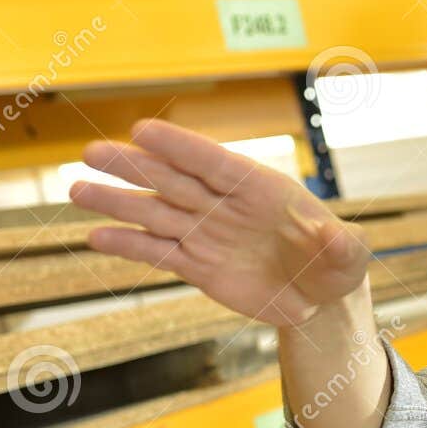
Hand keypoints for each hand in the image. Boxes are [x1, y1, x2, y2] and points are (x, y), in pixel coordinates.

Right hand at [70, 119, 370, 328]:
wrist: (318, 298)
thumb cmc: (335, 264)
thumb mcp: (349, 256)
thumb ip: (342, 244)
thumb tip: (334, 235)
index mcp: (261, 189)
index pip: (215, 162)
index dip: (181, 147)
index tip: (143, 130)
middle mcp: (225, 205)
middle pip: (174, 180)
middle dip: (134, 166)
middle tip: (90, 152)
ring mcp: (207, 233)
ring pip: (156, 213)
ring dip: (118, 202)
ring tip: (77, 190)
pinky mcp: (196, 265)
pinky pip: (158, 253)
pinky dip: (129, 247)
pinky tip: (96, 238)